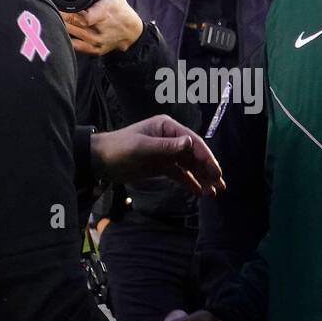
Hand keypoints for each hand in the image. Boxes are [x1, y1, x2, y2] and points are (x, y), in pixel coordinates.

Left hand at [61, 0, 142, 55]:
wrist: (132, 31)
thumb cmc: (121, 9)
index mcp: (104, 14)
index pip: (84, 18)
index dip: (68, 15)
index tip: (58, 8)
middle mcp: (101, 30)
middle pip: (74, 27)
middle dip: (61, 20)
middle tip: (51, 12)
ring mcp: (98, 42)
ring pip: (74, 38)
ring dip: (62, 29)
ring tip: (54, 20)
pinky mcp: (96, 50)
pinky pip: (78, 48)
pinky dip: (69, 42)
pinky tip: (62, 34)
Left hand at [91, 115, 224, 196]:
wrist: (100, 161)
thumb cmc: (119, 149)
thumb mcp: (142, 147)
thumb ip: (166, 147)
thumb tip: (190, 142)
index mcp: (167, 128)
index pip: (192, 142)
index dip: (206, 157)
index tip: (216, 172)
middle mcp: (170, 138)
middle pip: (195, 154)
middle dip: (208, 169)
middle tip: (221, 185)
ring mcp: (167, 153)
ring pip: (190, 165)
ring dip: (202, 177)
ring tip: (214, 192)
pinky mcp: (161, 165)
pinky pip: (180, 174)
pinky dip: (190, 182)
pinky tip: (200, 192)